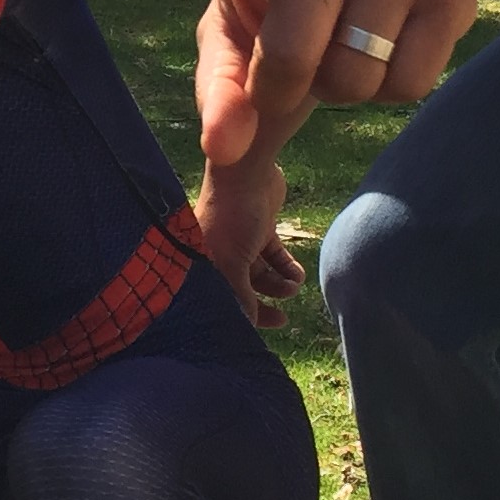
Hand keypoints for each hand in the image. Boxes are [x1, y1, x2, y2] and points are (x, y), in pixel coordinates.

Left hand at [188, 0, 475, 165]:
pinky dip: (389, 88)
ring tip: (344, 44)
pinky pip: (410, 85)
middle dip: (280, 90)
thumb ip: (222, 89)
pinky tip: (386, 48)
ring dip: (341, 88)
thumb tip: (224, 150)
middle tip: (288, 71)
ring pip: (356, 80)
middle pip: (291, 57)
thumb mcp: (244, 28)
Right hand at [195, 156, 305, 329]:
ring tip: (293, 286)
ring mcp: (240, 240)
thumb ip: (240, 296)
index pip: (217, 296)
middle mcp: (217, 254)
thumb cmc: (231, 217)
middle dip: (263, 304)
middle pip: (240, 288)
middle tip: (282, 319)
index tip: (257, 328)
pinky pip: (275, 255)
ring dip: (279, 284)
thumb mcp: (233, 263)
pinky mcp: (260, 228)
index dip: (237, 314)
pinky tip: (297, 273)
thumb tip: (248, 325)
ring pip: (261, 273)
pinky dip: (287, 266)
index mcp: (202, 263)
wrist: (248, 171)